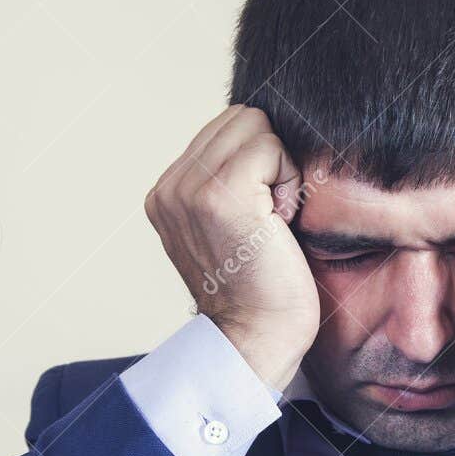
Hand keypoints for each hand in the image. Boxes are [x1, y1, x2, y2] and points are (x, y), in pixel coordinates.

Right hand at [145, 106, 319, 390]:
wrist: (258, 337)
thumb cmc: (262, 290)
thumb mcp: (231, 228)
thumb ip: (227, 182)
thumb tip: (261, 132)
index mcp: (167, 194)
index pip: (223, 129)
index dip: (258, 161)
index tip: (260, 215)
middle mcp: (169, 188)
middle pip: (239, 118)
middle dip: (267, 158)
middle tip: (270, 217)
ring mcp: (189, 189)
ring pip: (253, 126)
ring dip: (278, 168)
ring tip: (271, 220)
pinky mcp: (220, 194)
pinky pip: (269, 146)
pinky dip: (288, 180)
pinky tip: (279, 223)